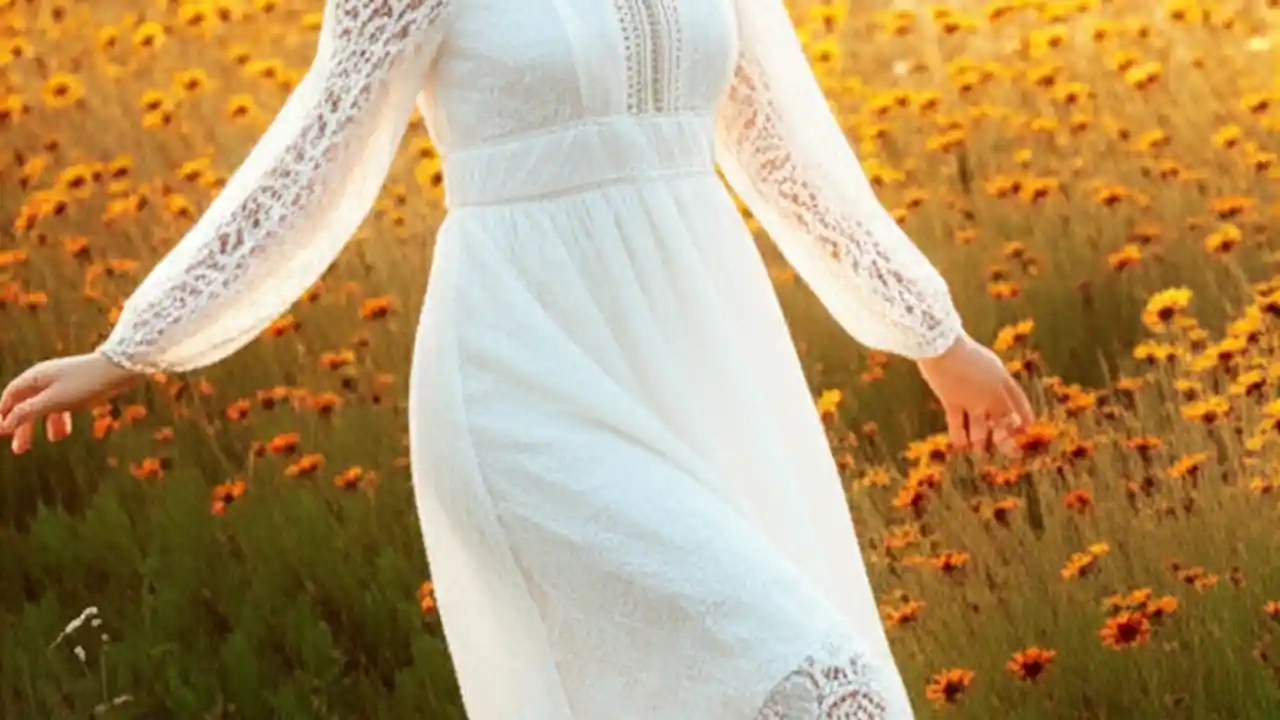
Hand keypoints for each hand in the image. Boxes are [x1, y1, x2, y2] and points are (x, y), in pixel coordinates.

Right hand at [0, 352, 145, 455]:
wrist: (119, 368)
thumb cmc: (85, 383)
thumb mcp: (53, 401)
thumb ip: (28, 412)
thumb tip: (4, 425)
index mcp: (34, 377)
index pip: (10, 396)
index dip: (3, 414)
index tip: (0, 433)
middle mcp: (44, 378)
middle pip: (26, 404)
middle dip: (22, 427)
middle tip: (19, 450)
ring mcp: (61, 382)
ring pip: (45, 407)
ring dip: (44, 425)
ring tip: (51, 441)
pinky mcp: (76, 388)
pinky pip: (61, 406)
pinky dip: (60, 420)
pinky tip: (63, 434)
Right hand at [916, 332, 1034, 456]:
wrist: (941, 344)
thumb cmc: (960, 347)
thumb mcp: (985, 360)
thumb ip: (991, 377)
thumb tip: (993, 393)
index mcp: (1001, 377)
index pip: (1018, 400)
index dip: (1024, 414)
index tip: (1026, 428)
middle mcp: (991, 392)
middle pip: (1003, 420)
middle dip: (1006, 438)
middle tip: (1010, 452)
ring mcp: (972, 399)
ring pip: (980, 428)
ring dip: (979, 442)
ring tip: (979, 452)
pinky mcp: (953, 402)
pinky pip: (957, 425)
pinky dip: (958, 436)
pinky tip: (959, 446)